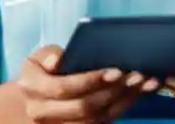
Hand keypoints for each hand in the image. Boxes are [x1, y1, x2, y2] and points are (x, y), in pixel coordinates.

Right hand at [18, 45, 157, 122]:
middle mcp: (42, 112)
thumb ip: (49, 56)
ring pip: (96, 120)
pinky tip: (136, 94)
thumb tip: (57, 60)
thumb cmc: (42, 72)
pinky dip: (121, 108)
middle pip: (84, 108)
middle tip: (136, 76)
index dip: (92, 80)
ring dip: (122, 102)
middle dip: (113, 92)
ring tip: (142, 84)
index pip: (65, 87)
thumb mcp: (39, 58)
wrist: (34, 100)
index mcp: (32, 88)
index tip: (116, 70)